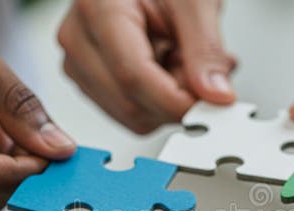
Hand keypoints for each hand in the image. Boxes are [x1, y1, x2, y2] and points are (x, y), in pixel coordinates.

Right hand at [58, 0, 235, 133]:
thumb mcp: (194, 0)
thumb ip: (206, 49)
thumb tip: (214, 95)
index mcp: (97, 9)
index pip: (133, 76)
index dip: (177, 101)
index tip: (211, 105)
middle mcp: (79, 39)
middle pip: (130, 104)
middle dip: (177, 99)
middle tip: (204, 69)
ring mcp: (80, 64)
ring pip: (133, 116)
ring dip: (170, 100)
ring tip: (184, 58)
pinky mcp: (90, 80)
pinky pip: (131, 113)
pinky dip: (160, 101)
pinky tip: (170, 66)